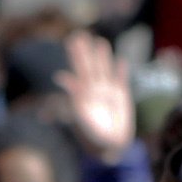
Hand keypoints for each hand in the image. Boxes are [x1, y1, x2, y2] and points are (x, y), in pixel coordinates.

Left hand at [57, 31, 136, 164]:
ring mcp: (108, 92)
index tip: (71, 40)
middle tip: (81, 35)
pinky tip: (121, 61)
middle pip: (90, 66)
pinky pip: (121, 81)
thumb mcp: (80, 112)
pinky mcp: (121, 97)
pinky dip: (121, 71)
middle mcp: (94, 90)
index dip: (75, 54)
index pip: (78, 69)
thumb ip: (73, 93)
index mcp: (83, 92)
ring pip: (105, 70)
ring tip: (101, 42)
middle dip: (86, 52)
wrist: (110, 146)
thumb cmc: (92, 135)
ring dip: (103, 57)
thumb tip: (59, 77)